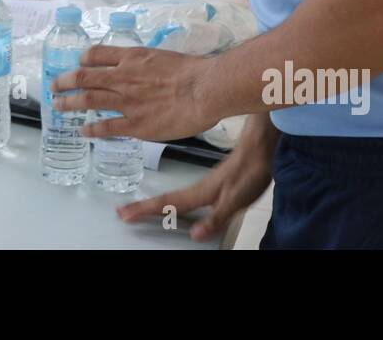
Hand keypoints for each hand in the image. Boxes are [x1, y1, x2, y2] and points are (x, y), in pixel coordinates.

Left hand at [53, 45, 216, 141]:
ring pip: (89, 101)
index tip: (78, 64)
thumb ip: (148, 65)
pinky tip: (83, 131)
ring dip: (70, 103)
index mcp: (131, 58)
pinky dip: (92, 129)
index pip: (96, 54)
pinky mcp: (135, 124)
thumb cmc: (192, 71)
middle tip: (54, 86)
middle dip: (65, 82)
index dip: (83, 60)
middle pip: (84, 78)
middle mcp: (123, 77)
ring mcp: (127, 101)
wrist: (203, 89)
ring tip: (58, 106)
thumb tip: (145, 72)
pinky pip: (106, 127)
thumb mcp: (163, 57)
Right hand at [118, 118, 276, 240]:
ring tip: (139, 209)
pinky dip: (171, 198)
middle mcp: (198, 187)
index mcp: (200, 192)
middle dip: (142, 207)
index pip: (168, 204)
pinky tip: (172, 202)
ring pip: (172, 195)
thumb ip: (215, 217)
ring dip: (153, 202)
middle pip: (164, 199)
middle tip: (122, 212)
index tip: (125, 214)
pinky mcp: (211, 183)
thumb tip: (195, 234)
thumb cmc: (249, 172)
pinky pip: (183, 192)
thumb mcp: (235, 200)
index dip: (145, 210)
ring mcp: (204, 184)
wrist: (260, 148)